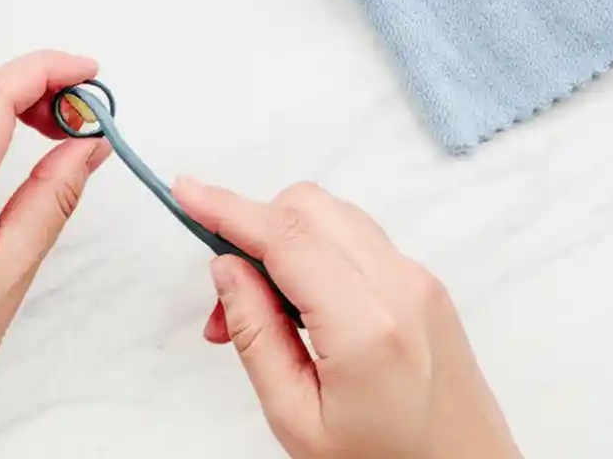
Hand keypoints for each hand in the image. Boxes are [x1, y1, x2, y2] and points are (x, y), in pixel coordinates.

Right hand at [173, 180, 519, 458]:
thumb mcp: (298, 419)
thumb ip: (256, 337)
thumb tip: (226, 269)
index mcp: (367, 326)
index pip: (284, 237)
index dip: (227, 208)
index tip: (187, 192)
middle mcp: (400, 288)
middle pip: (309, 208)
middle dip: (252, 229)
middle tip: (222, 299)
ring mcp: (419, 281)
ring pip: (332, 217)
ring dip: (282, 243)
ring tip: (259, 314)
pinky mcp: (425, 286)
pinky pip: (357, 240)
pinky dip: (314, 254)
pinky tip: (297, 309)